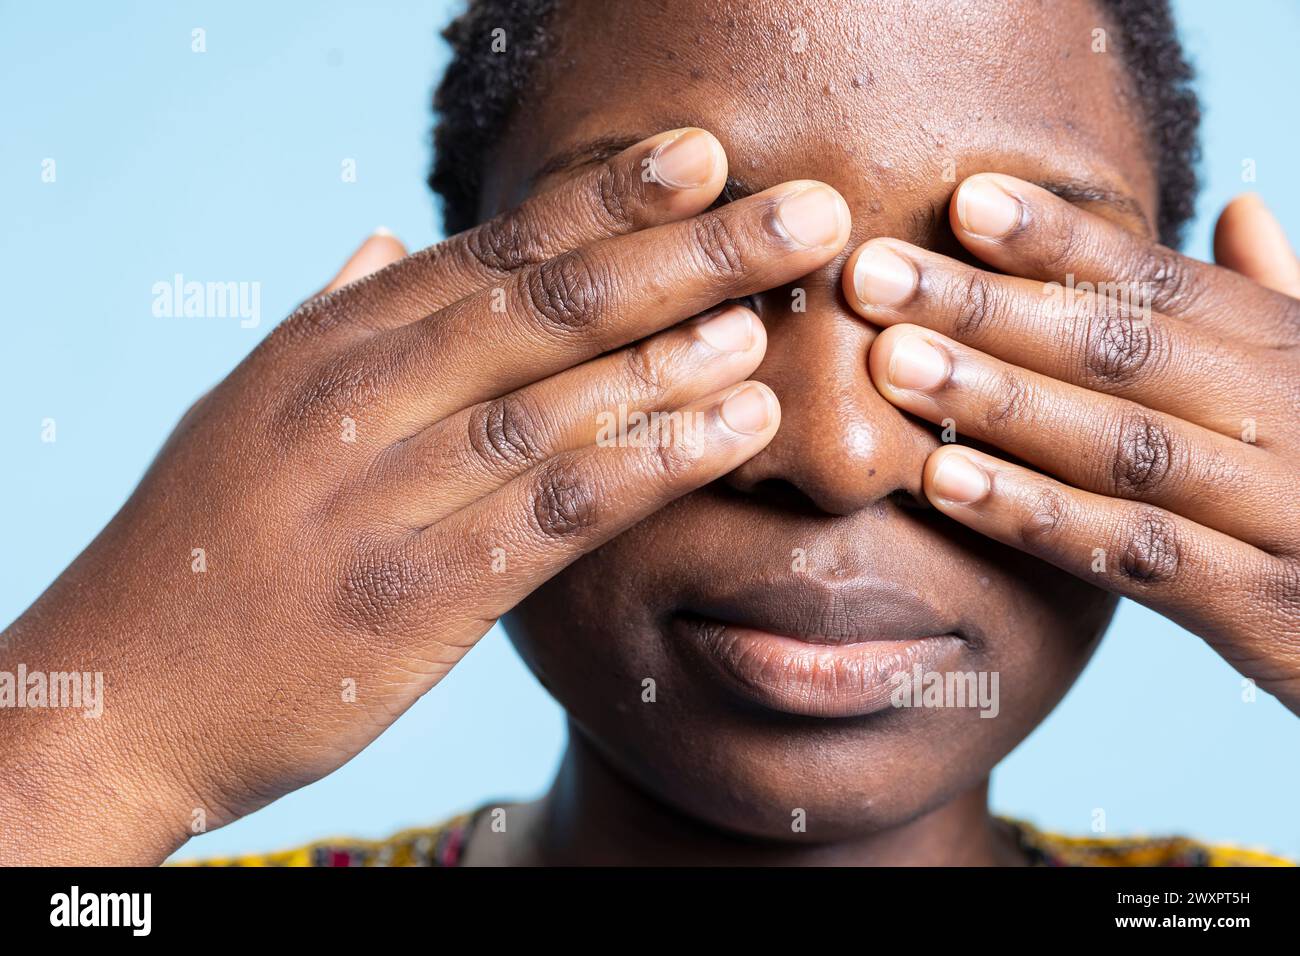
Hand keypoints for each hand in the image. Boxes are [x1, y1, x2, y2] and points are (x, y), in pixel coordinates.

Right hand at [0, 127, 851, 862]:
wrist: (117, 697)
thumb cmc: (198, 553)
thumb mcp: (246, 410)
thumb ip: (331, 320)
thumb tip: (386, 241)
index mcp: (326, 348)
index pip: (490, 253)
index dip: (606, 200)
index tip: (701, 157)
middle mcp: (357, 401)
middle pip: (546, 305)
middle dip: (684, 251)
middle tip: (800, 212)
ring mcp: (383, 495)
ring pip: (559, 400)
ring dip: (681, 352)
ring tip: (776, 313)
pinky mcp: (412, 594)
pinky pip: (554, 513)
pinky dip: (651, 463)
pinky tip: (734, 429)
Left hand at [844, 175, 1299, 713]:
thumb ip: (1276, 304)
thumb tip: (1236, 207)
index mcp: (1296, 355)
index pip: (1164, 283)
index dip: (1063, 239)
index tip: (963, 200)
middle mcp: (1295, 418)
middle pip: (1123, 349)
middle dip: (989, 307)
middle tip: (874, 274)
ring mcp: (1286, 513)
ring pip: (1123, 444)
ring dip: (999, 400)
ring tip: (892, 365)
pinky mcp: (1265, 609)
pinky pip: (1135, 552)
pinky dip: (1038, 514)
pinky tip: (943, 480)